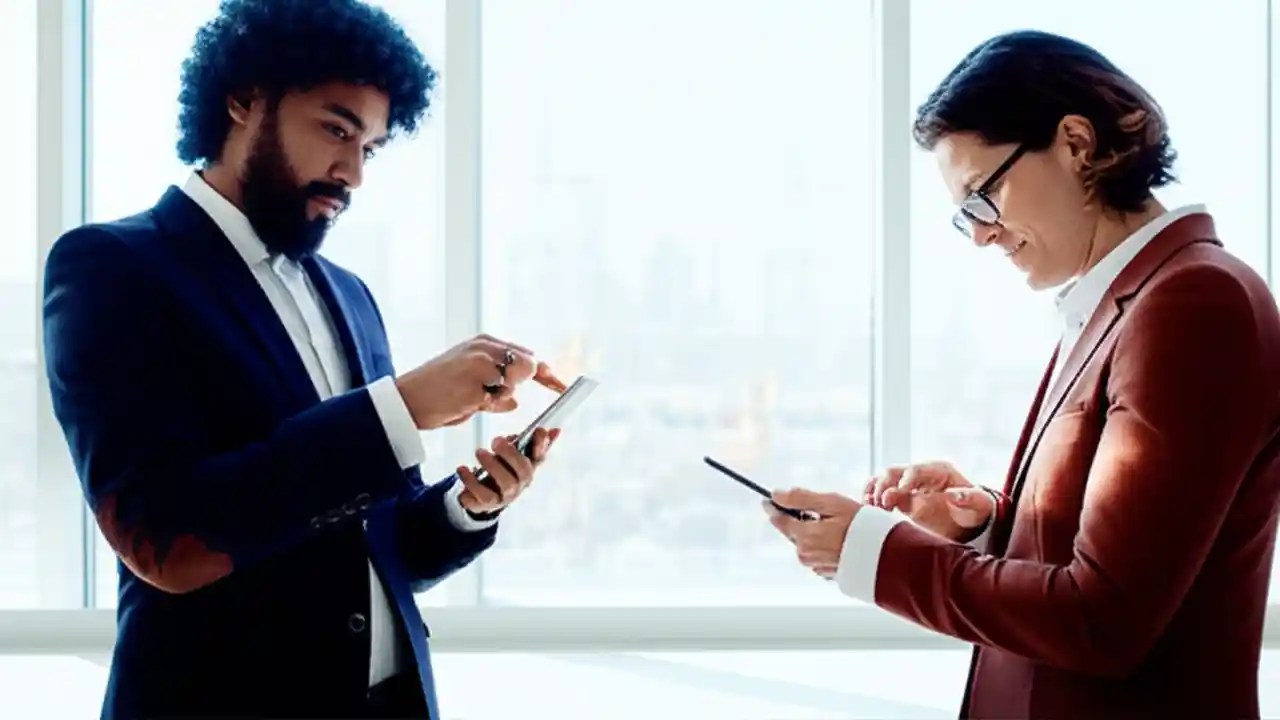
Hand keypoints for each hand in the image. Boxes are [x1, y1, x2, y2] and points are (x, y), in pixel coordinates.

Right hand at [395, 334, 567, 429]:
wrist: (407, 399)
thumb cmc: (437, 390)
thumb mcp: (468, 378)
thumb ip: (494, 382)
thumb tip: (516, 398)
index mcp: (483, 342)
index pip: (525, 354)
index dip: (545, 372)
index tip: (562, 385)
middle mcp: (484, 348)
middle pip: (526, 365)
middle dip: (520, 381)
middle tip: (500, 393)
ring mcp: (480, 366)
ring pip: (513, 384)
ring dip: (498, 397)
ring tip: (470, 396)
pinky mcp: (476, 386)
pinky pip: (497, 401)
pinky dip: (487, 406)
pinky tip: (465, 402)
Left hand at [455, 428, 560, 513]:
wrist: (484, 499)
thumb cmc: (502, 472)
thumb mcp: (515, 455)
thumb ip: (530, 442)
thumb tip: (554, 430)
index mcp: (528, 468)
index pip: (540, 456)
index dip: (542, 445)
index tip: (539, 430)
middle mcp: (521, 483)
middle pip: (523, 470)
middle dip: (511, 454)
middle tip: (496, 440)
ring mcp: (506, 495)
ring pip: (505, 483)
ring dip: (492, 466)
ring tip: (479, 452)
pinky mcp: (488, 504)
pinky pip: (482, 496)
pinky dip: (471, 482)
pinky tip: (462, 469)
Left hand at [763, 488, 860, 579]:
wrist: (885, 555)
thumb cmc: (863, 526)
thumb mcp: (831, 503)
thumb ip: (800, 498)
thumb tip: (776, 494)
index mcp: (803, 536)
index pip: (778, 519)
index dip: (774, 506)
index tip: (769, 499)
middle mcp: (805, 555)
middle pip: (792, 531)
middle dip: (800, 519)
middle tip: (823, 511)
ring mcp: (815, 566)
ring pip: (804, 543)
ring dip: (813, 533)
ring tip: (837, 527)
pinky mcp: (826, 572)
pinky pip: (817, 554)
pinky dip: (823, 545)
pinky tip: (840, 540)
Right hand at [864, 461, 992, 541]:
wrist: (971, 520)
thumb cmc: (976, 509)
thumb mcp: (980, 503)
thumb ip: (969, 498)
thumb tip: (954, 495)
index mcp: (938, 470)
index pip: (916, 470)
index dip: (906, 480)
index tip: (899, 493)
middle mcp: (919, 475)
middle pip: (893, 472)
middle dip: (884, 485)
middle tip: (882, 503)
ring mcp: (907, 487)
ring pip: (882, 481)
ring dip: (874, 491)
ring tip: (870, 506)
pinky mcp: (900, 500)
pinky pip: (879, 494)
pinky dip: (871, 498)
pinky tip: (867, 508)